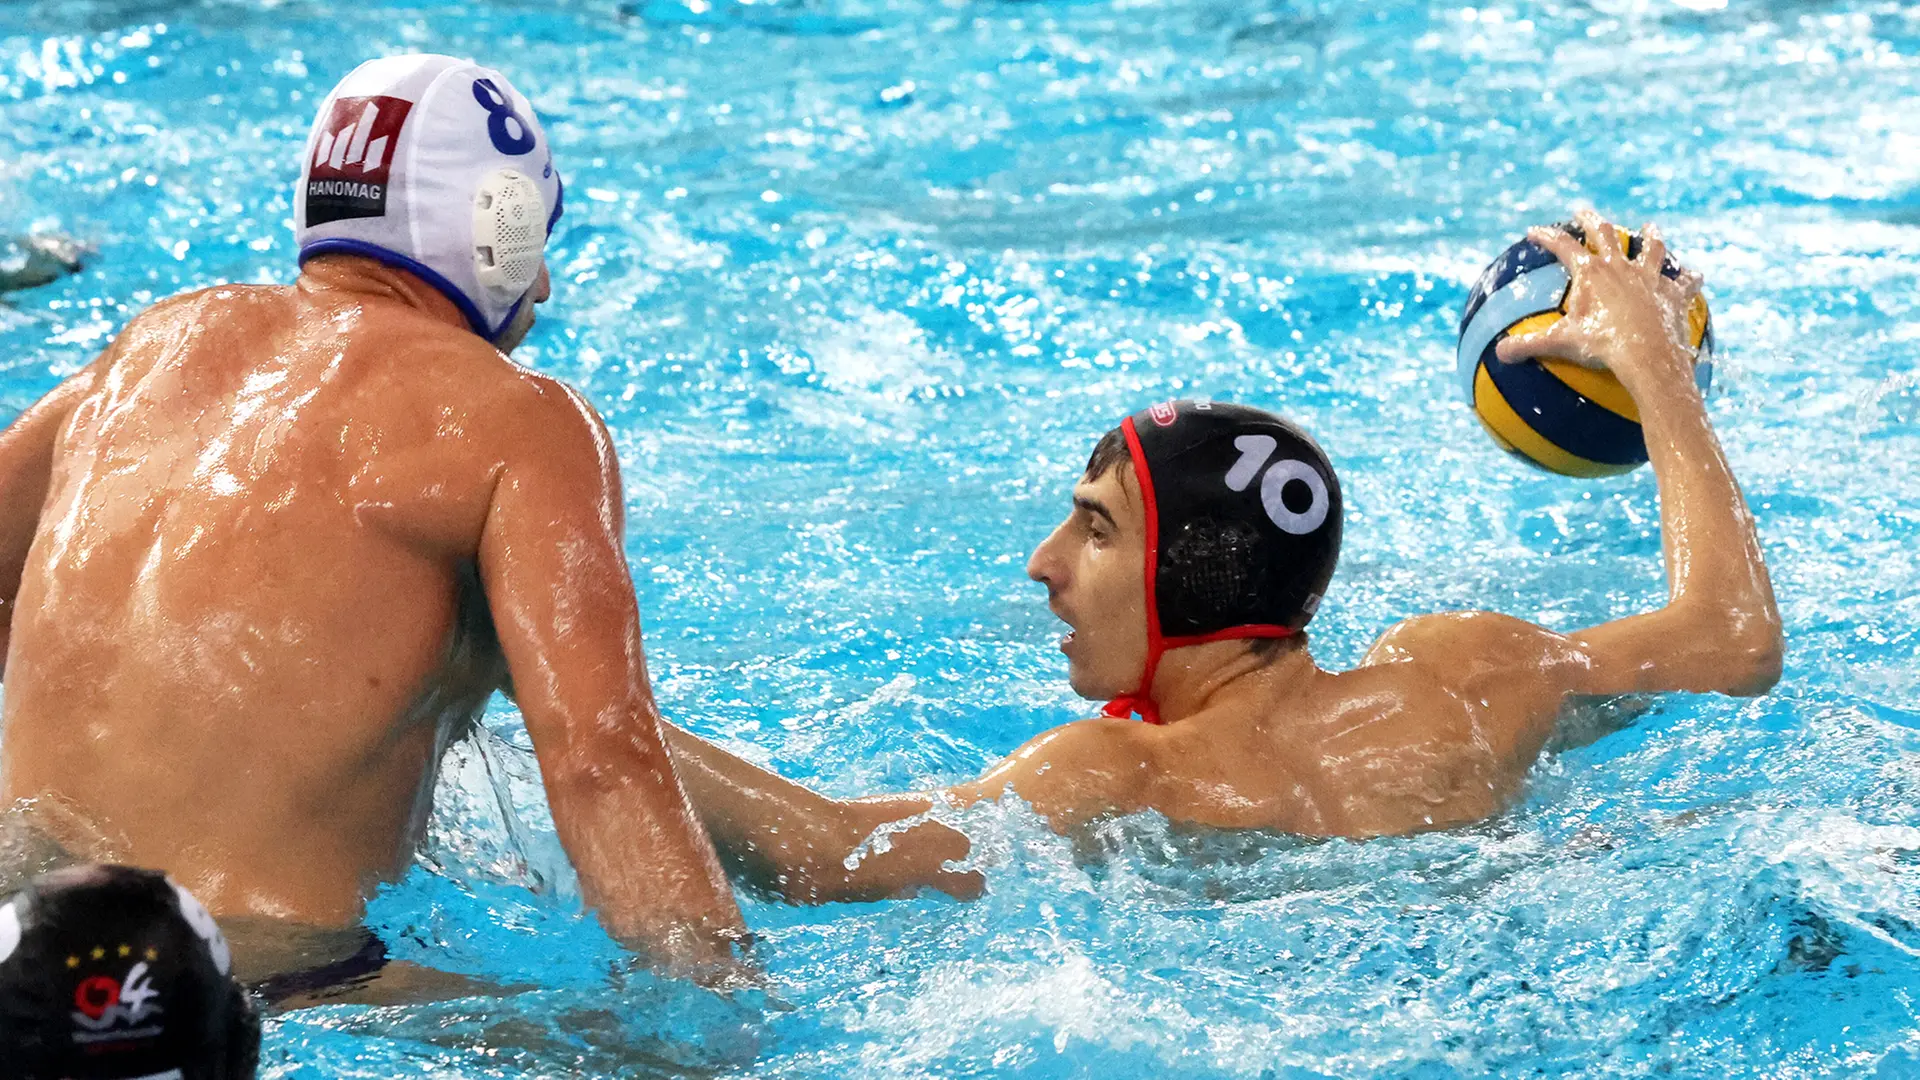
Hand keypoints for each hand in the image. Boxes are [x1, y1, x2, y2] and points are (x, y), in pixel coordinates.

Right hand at [1494, 209, 1704, 395]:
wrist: (1648, 355)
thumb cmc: (1602, 347)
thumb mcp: (1560, 345)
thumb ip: (1528, 346)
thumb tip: (1499, 353)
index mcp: (1591, 273)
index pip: (1563, 246)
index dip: (1547, 236)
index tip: (1534, 230)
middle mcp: (1620, 267)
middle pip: (1605, 234)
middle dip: (1592, 220)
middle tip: (1584, 211)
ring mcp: (1650, 278)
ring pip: (1652, 248)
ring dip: (1650, 236)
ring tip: (1650, 227)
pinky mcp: (1673, 294)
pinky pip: (1684, 282)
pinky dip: (1689, 278)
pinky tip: (1695, 275)